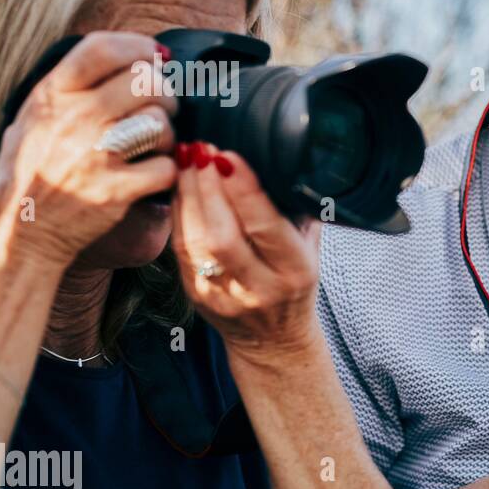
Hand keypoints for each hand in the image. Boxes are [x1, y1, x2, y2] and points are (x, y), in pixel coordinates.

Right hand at [0, 32, 175, 268]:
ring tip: (151, 145)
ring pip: (160, 123)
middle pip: (146, 82)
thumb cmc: (35, 168)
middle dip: (165, 94)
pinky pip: (165, 167)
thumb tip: (143, 57)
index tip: (155, 58)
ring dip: (166, 134)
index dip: (139, 47)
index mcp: (52, 95)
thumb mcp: (37, 116)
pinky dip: (166, 172)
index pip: (103, 49)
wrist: (20, 230)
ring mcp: (94, 155)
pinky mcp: (115, 191)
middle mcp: (72, 119)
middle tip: (162, 109)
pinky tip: (150, 174)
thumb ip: (78, 85)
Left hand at [170, 142, 321, 361]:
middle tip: (200, 148)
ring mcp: (223, 295)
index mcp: (295, 270)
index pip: (267, 227)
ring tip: (186, 160)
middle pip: (223, 234)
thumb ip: (296, 210)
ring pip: (195, 241)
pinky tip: (179, 187)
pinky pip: (180, 249)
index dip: (245, 191)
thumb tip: (280, 158)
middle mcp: (259, 286)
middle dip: (208, 186)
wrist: (274, 340)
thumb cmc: (294, 283)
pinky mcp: (196, 296)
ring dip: (187, 195)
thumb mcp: (310, 248)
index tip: (229, 156)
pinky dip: (178, 213)